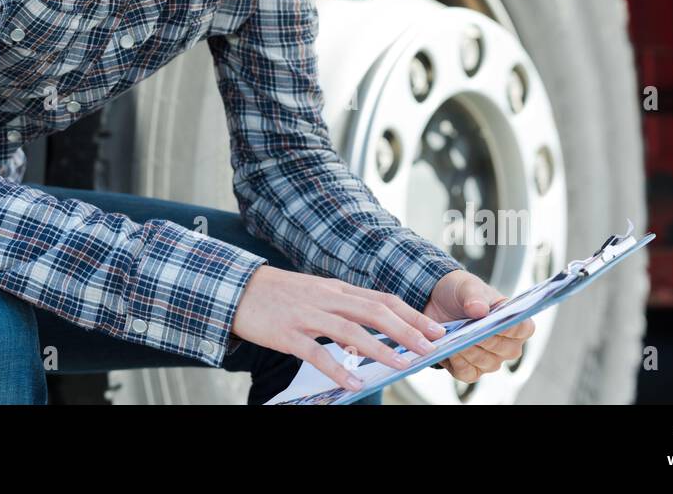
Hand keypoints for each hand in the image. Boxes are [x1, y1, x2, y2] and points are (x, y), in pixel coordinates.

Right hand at [230, 265, 449, 391]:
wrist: (237, 288)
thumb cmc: (278, 294)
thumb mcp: (315, 294)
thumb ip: (341, 310)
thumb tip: (367, 333)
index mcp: (336, 289)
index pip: (382, 299)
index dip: (410, 314)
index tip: (435, 329)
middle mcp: (326, 298)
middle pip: (374, 311)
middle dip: (406, 330)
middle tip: (431, 347)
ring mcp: (307, 315)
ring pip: (350, 331)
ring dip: (380, 349)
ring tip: (402, 365)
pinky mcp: (288, 333)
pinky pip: (316, 353)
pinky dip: (337, 369)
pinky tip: (353, 383)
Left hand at [421, 269, 534, 383]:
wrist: (438, 303)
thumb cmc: (462, 294)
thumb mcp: (466, 286)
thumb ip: (474, 296)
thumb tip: (479, 310)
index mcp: (513, 321)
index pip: (523, 329)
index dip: (511, 327)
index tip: (494, 321)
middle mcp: (507, 345)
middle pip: (504, 349)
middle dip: (484, 338)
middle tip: (467, 329)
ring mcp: (491, 360)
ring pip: (485, 362)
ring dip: (467, 349)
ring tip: (453, 336)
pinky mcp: (471, 370)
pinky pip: (467, 373)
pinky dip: (457, 361)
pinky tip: (449, 348)